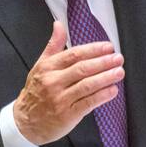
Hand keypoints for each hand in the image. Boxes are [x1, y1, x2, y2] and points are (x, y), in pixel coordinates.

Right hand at [13, 21, 124, 145]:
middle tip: (118, 58)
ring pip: (87, 85)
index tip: (108, 47)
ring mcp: (60, 99)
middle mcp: (53, 82)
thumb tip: (58, 25)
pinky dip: (102, 96)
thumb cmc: (36, 92)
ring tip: (119, 72)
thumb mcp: (40, 66)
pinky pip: (88, 103)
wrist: (26, 122)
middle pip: (82, 69)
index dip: (93, 50)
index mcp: (48, 67)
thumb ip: (53, 46)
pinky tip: (112, 90)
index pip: (74, 55)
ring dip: (106, 78)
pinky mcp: (67, 114)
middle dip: (103, 62)